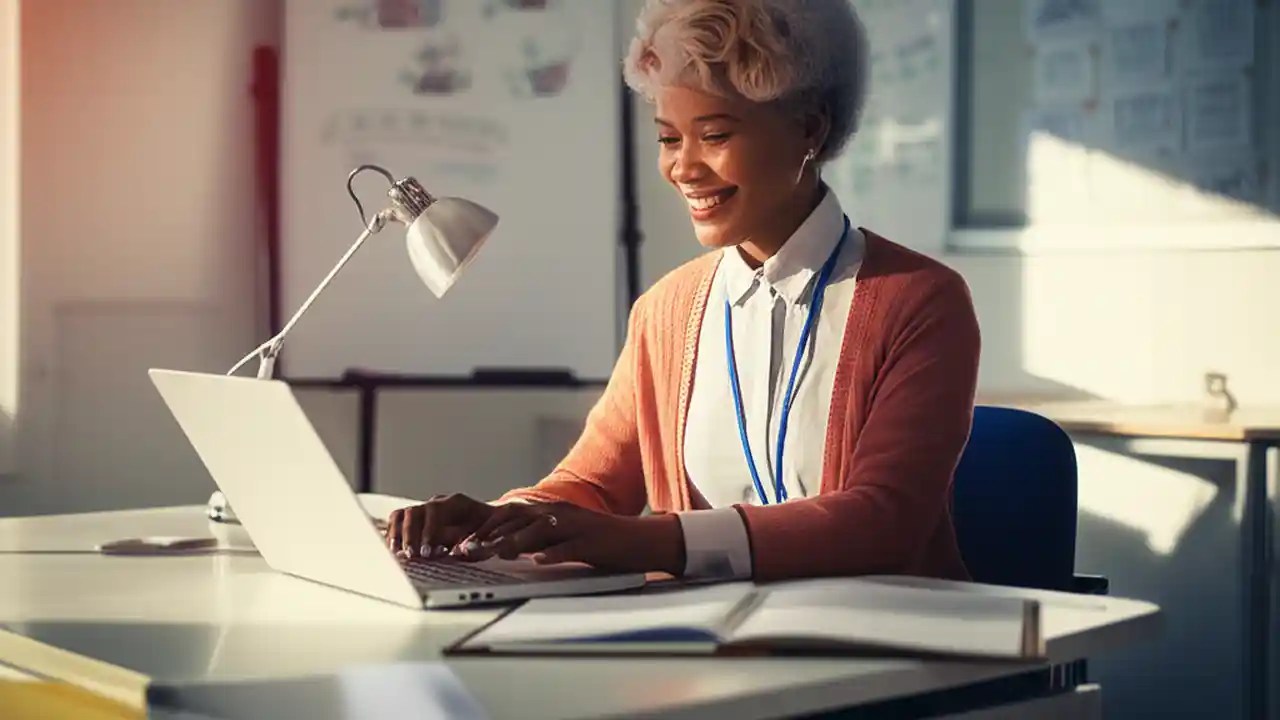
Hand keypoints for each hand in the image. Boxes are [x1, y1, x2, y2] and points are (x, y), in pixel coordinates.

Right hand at [385, 493, 494, 559]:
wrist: (492, 522)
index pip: (434, 510)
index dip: (428, 532)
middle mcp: (437, 503)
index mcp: (456, 503)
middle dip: (410, 536)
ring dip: (397, 536)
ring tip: (398, 554)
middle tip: (411, 555)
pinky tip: (395, 552)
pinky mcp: (418, 521)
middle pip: (413, 512)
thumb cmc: (489, 531)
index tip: (427, 552)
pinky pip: (398, 523)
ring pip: (401, 515)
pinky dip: (394, 537)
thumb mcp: (487, 535)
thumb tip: (462, 550)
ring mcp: (426, 510)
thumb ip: (474, 542)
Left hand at [456, 502, 684, 574]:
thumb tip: (504, 547)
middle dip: (489, 535)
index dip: (483, 528)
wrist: (637, 539)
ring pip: (539, 531)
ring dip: (515, 542)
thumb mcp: (560, 536)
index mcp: (548, 512)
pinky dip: (554, 553)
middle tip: (466, 551)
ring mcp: (575, 526)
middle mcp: (558, 514)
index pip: (508, 515)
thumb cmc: (596, 542)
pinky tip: (539, 562)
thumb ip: (535, 538)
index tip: (461, 544)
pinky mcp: (592, 541)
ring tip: (495, 554)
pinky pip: (570, 547)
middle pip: (516, 520)